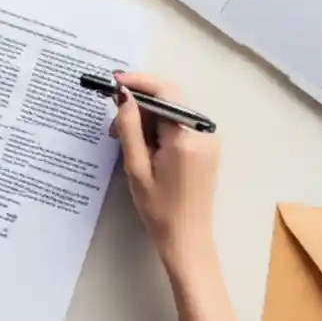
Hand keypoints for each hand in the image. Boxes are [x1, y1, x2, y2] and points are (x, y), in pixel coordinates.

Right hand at [110, 73, 220, 266]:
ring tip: (123, 137)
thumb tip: (123, 96)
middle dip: (140, 102)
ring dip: (148, 117)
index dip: (139, 81)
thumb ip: (130, 128)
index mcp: (186, 137)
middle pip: (169, 100)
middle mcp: (203, 132)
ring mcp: (208, 140)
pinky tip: (143, 145)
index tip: (115, 82)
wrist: (188, 239)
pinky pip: (181, 126)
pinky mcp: (207, 148)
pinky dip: (160, 128)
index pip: (165, 92)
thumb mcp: (136, 168)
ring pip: (173, 112)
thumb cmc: (159, 209)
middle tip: (112, 119)